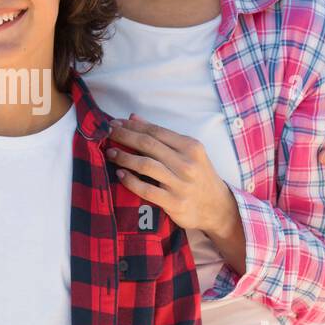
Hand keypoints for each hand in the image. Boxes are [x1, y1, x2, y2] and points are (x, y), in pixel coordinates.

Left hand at [106, 114, 236, 237]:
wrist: (217, 207)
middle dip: (125, 136)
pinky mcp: (175, 203)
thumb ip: (161, 136)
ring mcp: (181, 184)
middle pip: (149, 145)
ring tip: (111, 153)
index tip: (115, 123)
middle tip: (107, 134)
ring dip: (124, 157)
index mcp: (191, 147)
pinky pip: (147, 190)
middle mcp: (187, 164)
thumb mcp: (187, 152)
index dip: (133, 126)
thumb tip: (133, 117)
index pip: (156, 131)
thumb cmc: (198, 175)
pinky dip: (130, 181)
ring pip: (146, 165)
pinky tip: (120, 175)